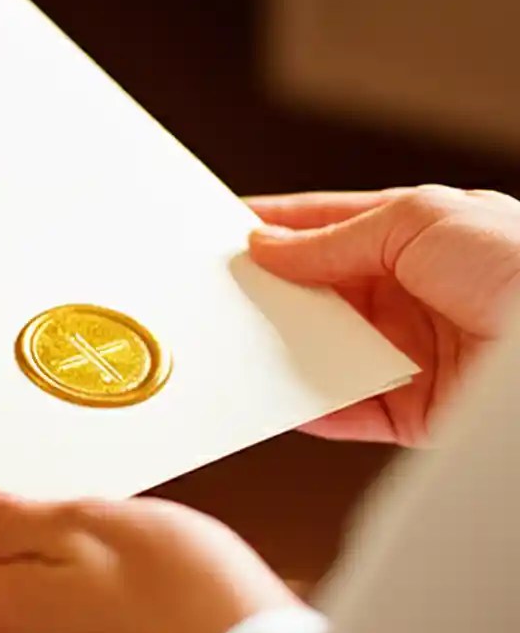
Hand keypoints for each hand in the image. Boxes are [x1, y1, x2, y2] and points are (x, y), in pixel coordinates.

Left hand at [0, 479, 299, 632]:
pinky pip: (60, 631)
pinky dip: (78, 602)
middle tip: (60, 513)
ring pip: (21, 608)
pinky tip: (125, 582)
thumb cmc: (182, 601)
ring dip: (46, 571)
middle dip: (6, 544)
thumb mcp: (84, 524)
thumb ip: (1, 517)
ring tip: (103, 545)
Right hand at [246, 185, 519, 445]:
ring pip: (323, 350)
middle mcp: (414, 292)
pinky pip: (344, 409)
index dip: (272, 227)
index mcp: (419, 235)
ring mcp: (412, 351)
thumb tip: (269, 246)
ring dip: (279, 347)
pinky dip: (306, 406)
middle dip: (268, 290)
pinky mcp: (415, 411)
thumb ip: (335, 238)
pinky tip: (273, 397)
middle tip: (213, 293)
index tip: (219, 234)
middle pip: (318, 292)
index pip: (326, 226)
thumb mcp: (419, 221)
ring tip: (232, 343)